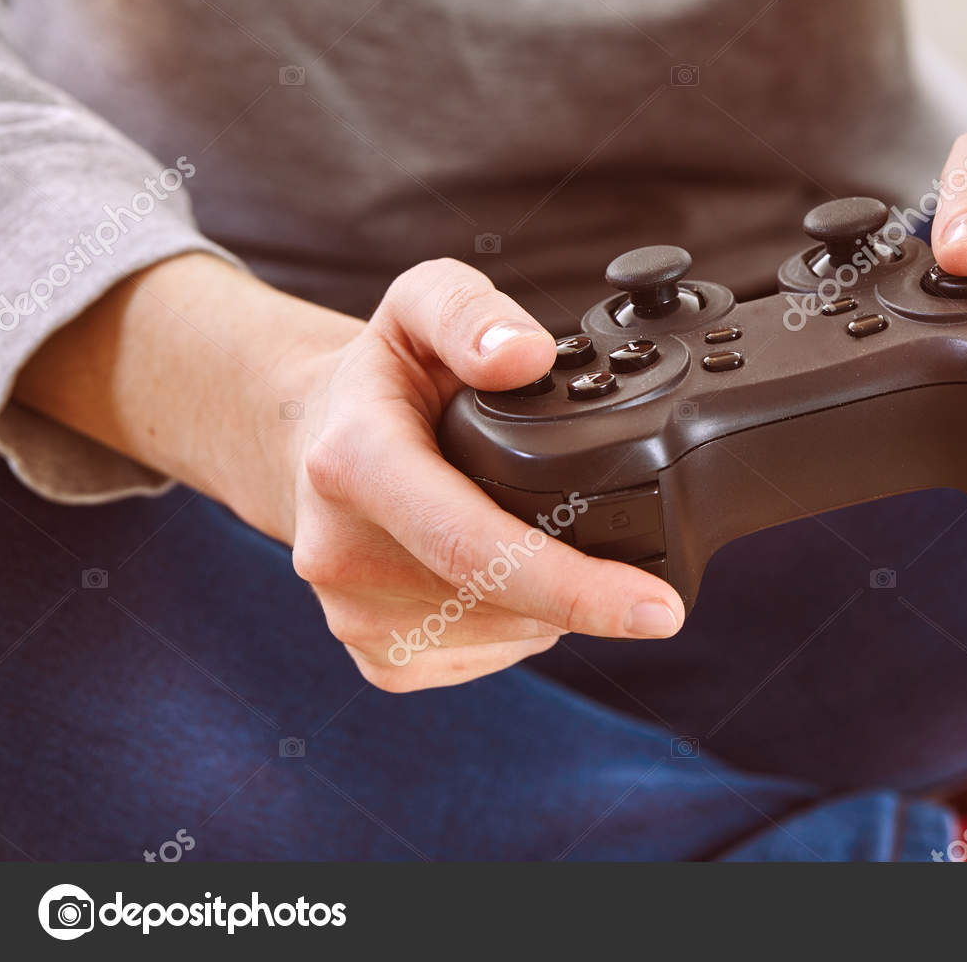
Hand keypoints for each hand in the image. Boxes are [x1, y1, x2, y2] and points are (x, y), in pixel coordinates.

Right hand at [274, 259, 684, 689]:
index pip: (476, 545)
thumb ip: (470, 313)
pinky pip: (489, 656)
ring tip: (534, 527)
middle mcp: (343, 553)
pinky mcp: (378, 662)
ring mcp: (356, 618)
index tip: (659, 610)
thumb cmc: (383, 376)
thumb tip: (527, 354)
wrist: (308, 442)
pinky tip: (507, 574)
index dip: (578, 587)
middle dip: (586, 581)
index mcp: (355, 464)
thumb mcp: (418, 304)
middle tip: (616, 537)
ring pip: (509, 633)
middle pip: (507, 598)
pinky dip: (523, 623)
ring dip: (553, 600)